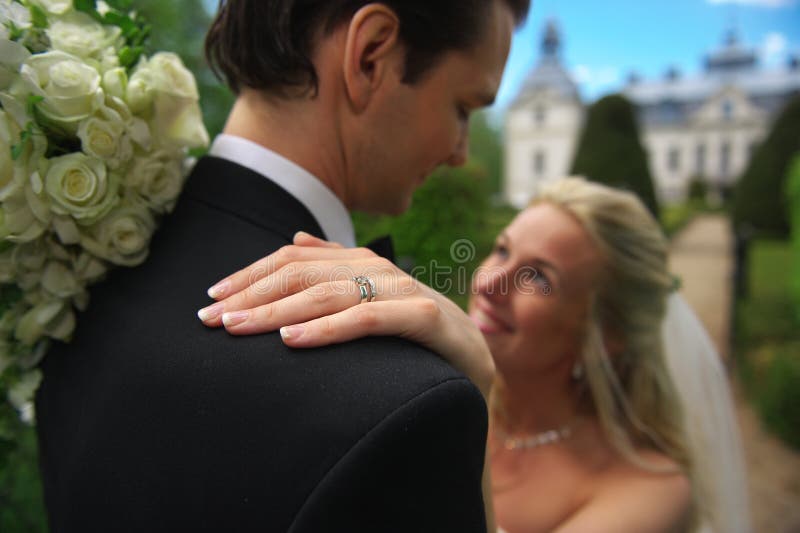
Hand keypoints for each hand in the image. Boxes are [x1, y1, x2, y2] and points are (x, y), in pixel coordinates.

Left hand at [197, 232, 494, 396]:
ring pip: (329, 293)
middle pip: (302, 273)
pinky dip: (329, 328)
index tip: (210, 298)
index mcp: (359, 261)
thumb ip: (336, 268)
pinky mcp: (424, 317)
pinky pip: (369, 319)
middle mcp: (376, 267)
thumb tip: (297, 239)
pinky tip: (292, 341)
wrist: (476, 359)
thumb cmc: (413, 334)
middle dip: (251, 295)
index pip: (293, 259)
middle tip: (210, 319)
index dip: (249, 275)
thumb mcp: (371, 299)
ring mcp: (401, 289)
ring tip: (238, 328)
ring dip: (278, 311)